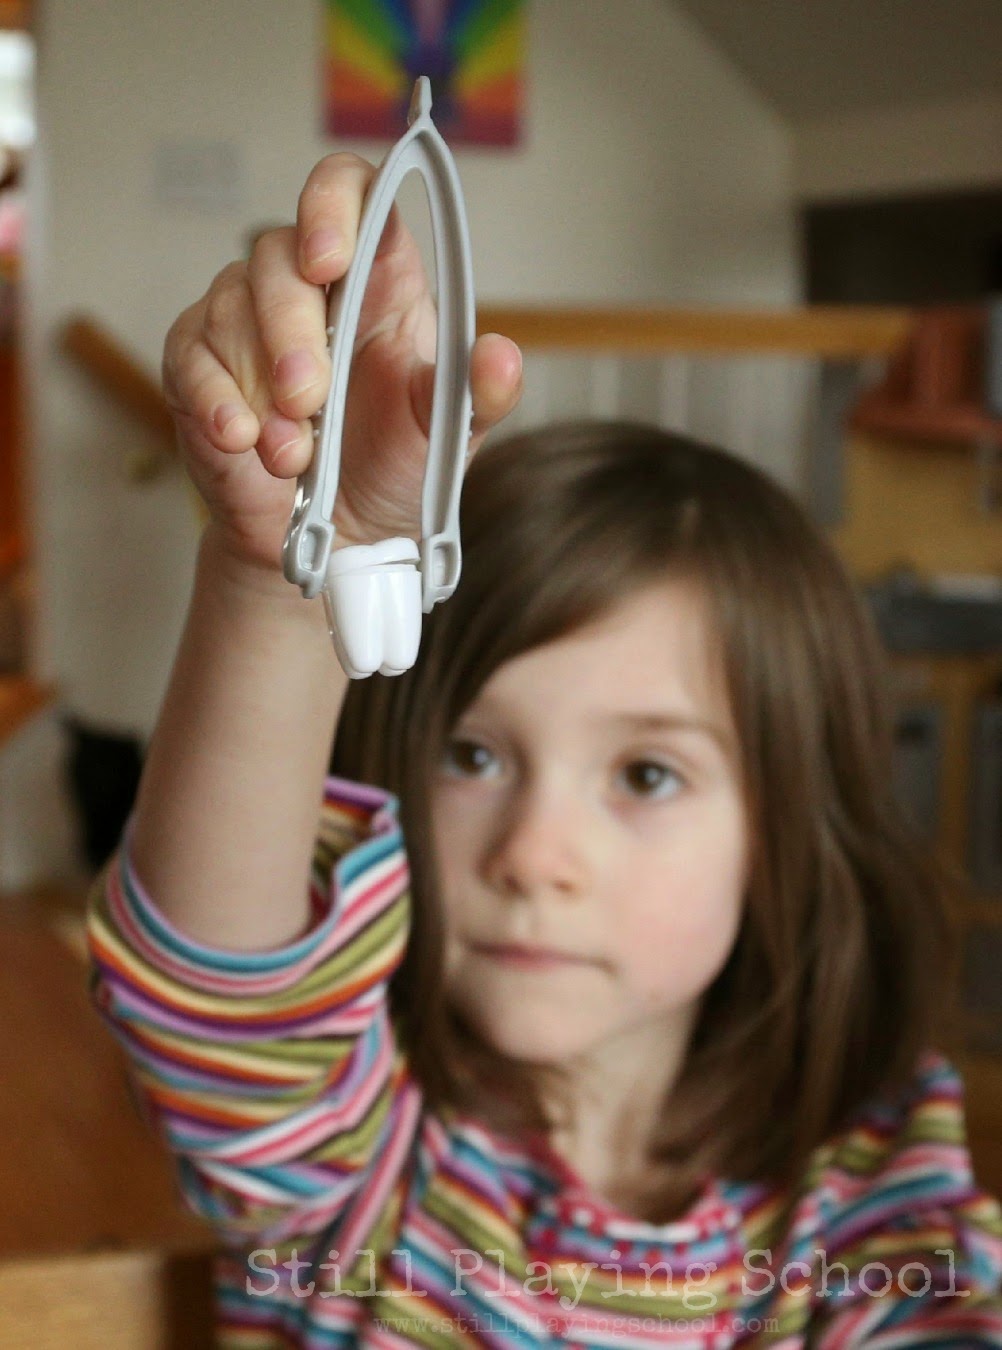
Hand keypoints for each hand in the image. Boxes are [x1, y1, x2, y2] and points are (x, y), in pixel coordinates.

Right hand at [162, 152, 522, 581]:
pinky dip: (215, 400)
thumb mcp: (448, 437)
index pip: (351, 192)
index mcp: (379, 280)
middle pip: (279, 258)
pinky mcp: (199, 362)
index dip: (331, 205)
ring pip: (230, 307)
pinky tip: (240, 439)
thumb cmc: (393, 467)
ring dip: (258, 385)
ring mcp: (246, 319)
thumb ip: (479, 396)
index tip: (327, 258)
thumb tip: (501, 357)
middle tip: (308, 400)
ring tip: (292, 454)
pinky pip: (190, 356)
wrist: (339, 537)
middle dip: (292, 333)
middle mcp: (308, 286)